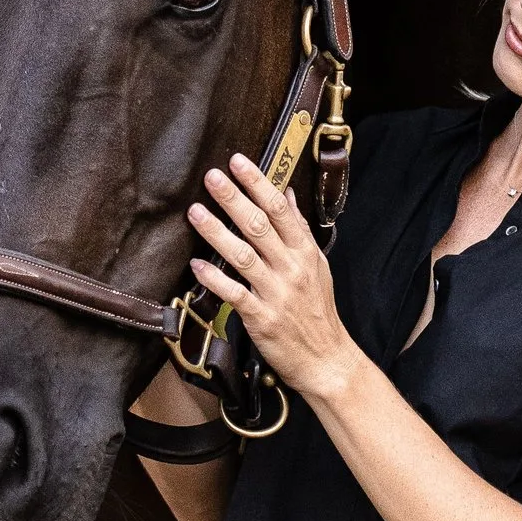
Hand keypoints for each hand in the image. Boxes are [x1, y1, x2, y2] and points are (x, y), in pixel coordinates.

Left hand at [188, 154, 364, 403]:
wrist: (326, 358)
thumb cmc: (318, 312)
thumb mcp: (317, 266)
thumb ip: (299, 230)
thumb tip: (287, 196)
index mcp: (304, 252)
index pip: (280, 209)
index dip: (258, 184)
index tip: (239, 162)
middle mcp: (291, 268)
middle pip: (259, 225)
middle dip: (233, 199)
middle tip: (212, 177)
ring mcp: (276, 292)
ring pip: (242, 255)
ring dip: (216, 232)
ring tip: (195, 212)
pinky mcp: (261, 317)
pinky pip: (234, 293)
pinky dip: (215, 278)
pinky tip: (197, 265)